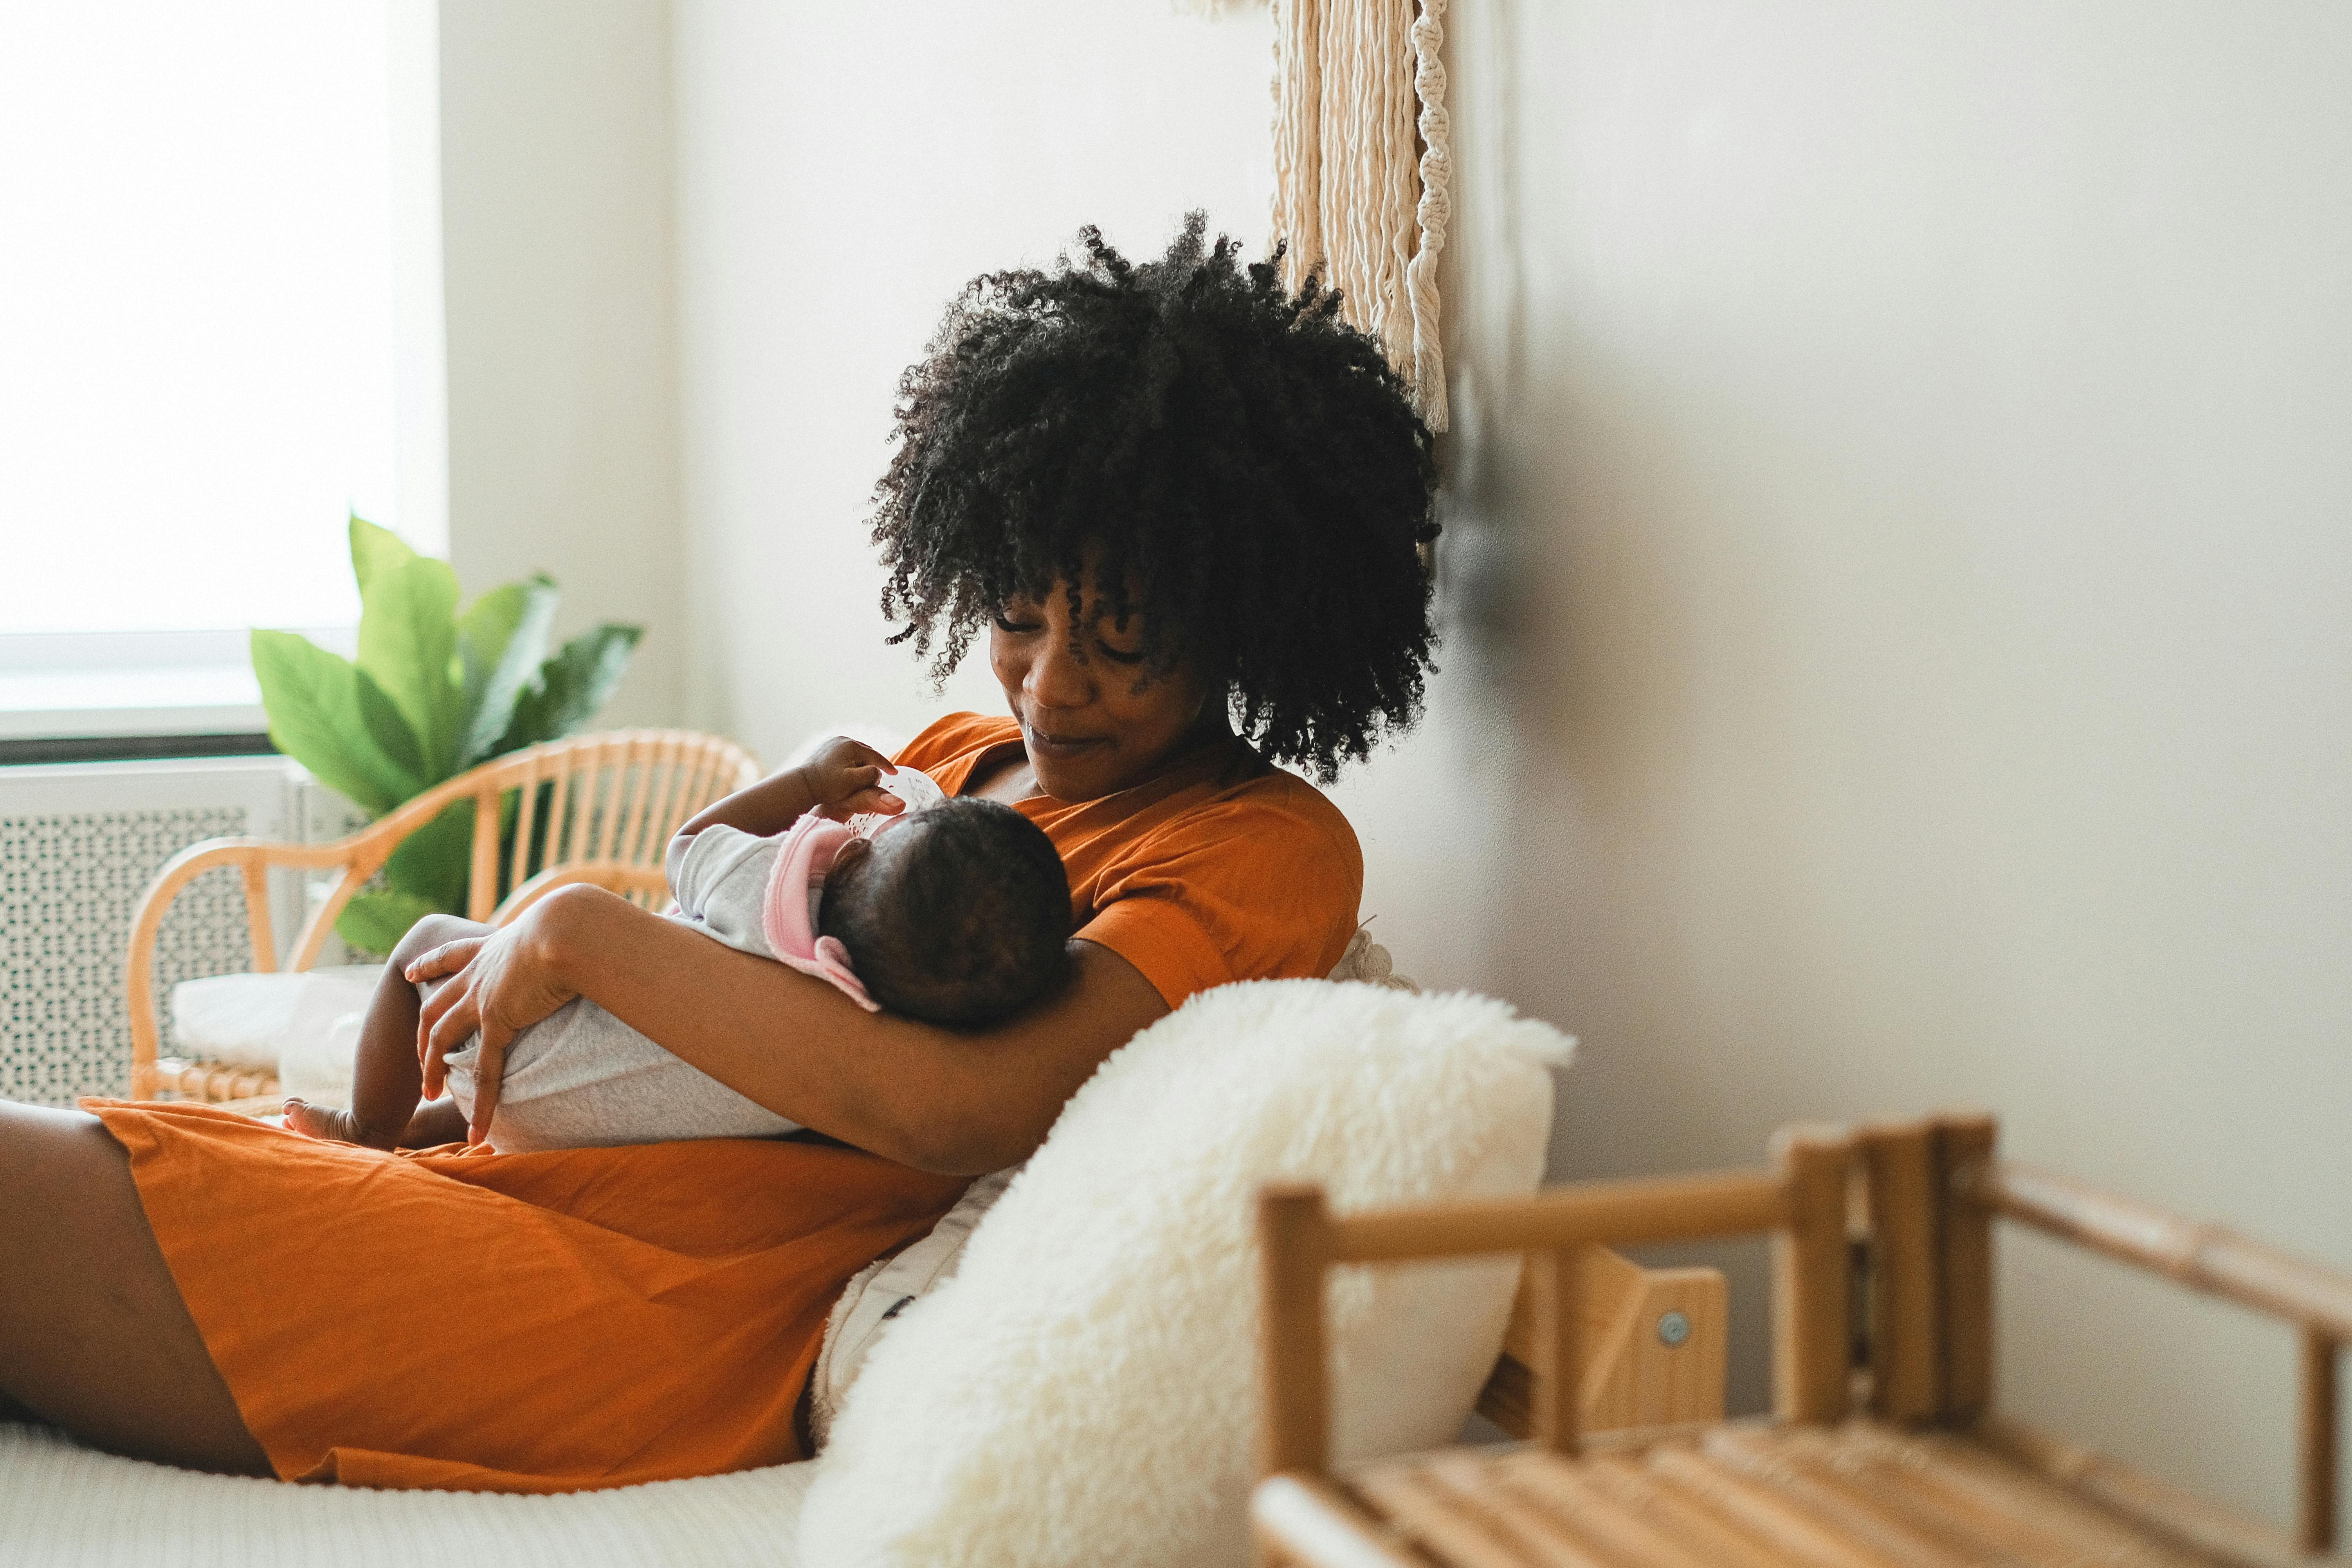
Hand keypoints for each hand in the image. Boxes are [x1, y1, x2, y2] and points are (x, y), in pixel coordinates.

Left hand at [407, 905, 579, 1144]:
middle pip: (435, 1004)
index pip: (452, 955)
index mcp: (494, 949)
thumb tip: (592, 936)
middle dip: (422, 1033)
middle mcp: (480, 972)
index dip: (429, 965)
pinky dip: (482, 1103)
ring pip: (440, 1036)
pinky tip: (478, 1130)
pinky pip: (484, 1070)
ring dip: (431, 1068)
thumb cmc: (577, 924)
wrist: (569, 927)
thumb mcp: (562, 928)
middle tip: (418, 1056)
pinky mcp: (497, 1020)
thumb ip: (565, 938)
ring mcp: (482, 997)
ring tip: (429, 1095)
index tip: (410, 973)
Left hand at [798, 736, 906, 821]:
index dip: (886, 766)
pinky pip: (843, 753)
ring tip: (865, 771)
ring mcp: (831, 743)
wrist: (801, 785)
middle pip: (865, 752)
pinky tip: (849, 768)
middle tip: (880, 772)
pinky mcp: (823, 748)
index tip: (894, 774)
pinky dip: (850, 760)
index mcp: (851, 746)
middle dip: (873, 762)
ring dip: (861, 761)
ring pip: (854, 752)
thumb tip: (878, 771)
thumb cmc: (827, 786)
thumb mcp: (852, 782)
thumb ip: (870, 775)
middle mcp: (842, 740)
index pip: (875, 756)